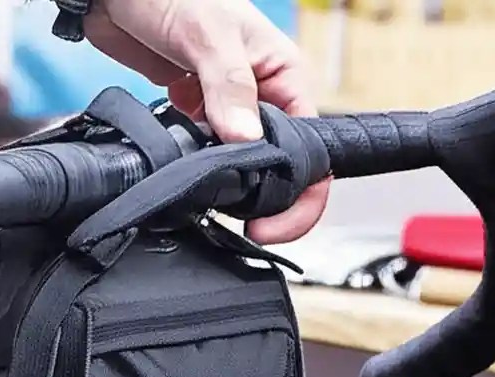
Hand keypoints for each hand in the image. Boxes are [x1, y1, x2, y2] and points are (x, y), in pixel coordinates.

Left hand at [83, 0, 328, 243]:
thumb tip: (245, 140)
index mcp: (283, 74)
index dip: (300, 191)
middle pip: (280, 163)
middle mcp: (261, 93)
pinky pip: (204, 151)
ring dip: (229, 184)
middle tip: (245, 226)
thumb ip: (228, 87)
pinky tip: (183, 175)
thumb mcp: (208, 34)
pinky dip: (196, 167)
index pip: (311, 147)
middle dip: (267, 198)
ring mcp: (226, 105)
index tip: (270, 221)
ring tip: (212, 204)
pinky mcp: (193, 111)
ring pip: (240, 161)